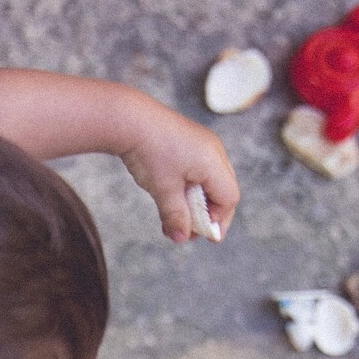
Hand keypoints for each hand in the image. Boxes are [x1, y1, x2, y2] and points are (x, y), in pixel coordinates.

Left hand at [119, 96, 240, 241]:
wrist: (129, 119)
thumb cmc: (148, 153)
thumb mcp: (163, 190)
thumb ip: (175, 215)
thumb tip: (182, 238)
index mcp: (213, 162)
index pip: (229, 198)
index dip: (218, 220)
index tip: (202, 236)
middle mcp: (214, 151)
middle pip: (223, 190)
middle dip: (208, 214)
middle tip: (189, 232)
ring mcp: (203, 144)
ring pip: (210, 181)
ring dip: (195, 203)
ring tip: (175, 219)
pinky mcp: (189, 141)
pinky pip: (198, 170)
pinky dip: (189, 188)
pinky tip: (170, 198)